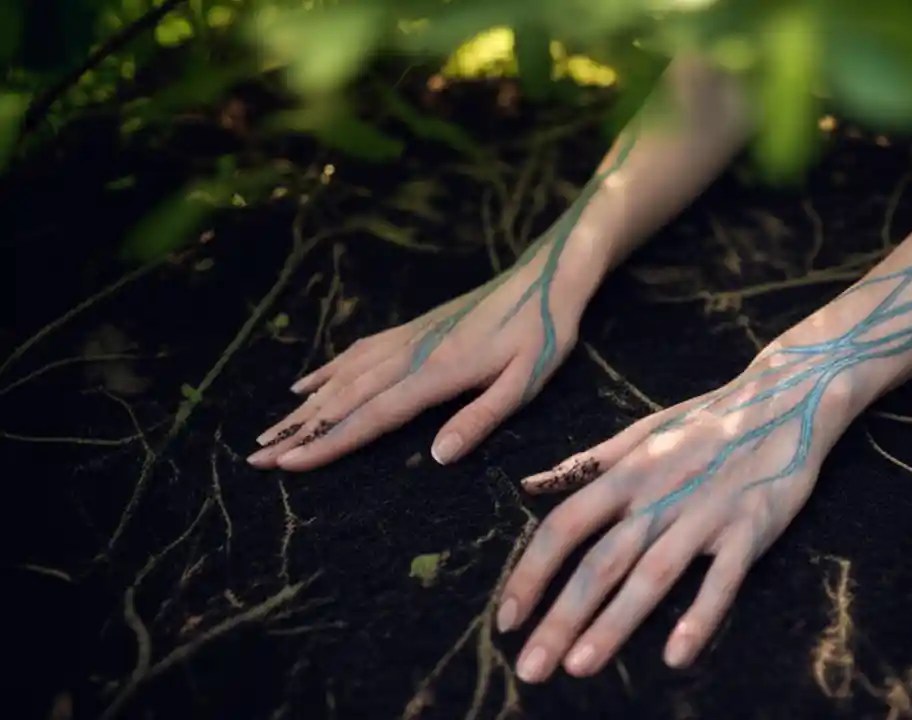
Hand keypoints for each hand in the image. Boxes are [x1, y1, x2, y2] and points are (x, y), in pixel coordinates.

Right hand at [247, 232, 602, 470]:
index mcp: (437, 374)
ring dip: (305, 407)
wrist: (546, 279)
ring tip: (268, 432)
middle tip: (257, 459)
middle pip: (345, 399)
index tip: (289, 466)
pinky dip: (327, 371)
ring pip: (344, 376)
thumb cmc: (542, 335)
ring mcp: (408, 338)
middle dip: (300, 432)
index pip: (372, 417)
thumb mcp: (524, 383)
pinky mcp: (413, 328)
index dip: (329, 444)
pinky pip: (358, 352)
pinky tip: (306, 385)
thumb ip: (480, 419)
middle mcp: (411, 354)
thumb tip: (438, 458)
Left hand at [496, 316, 874, 681]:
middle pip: (600, 562)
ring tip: (578, 667)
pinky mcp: (750, 529)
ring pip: (651, 575)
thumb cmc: (708, 420)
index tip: (507, 617)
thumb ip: (589, 462)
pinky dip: (699, 616)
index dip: (531, 573)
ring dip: (613, 624)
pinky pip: (722, 578)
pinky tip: (676, 656)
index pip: (565, 526)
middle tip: (530, 667)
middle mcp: (659, 495)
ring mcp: (705, 514)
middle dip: (560, 618)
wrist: (786, 399)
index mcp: (629, 473)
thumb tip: (533, 484)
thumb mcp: (644, 431)